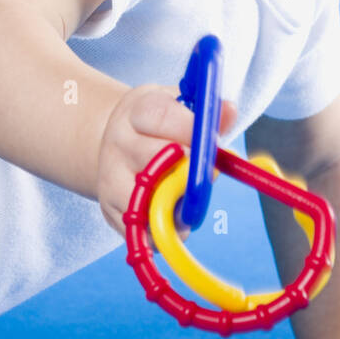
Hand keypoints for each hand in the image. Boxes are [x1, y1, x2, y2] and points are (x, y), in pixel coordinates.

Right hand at [96, 83, 237, 240]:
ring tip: (193, 200)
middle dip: (189, 171)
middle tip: (208, 173)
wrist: (114, 143)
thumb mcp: (179, 108)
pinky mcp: (110, 210)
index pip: (161, 118)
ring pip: (147, 200)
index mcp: (136, 111)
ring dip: (178, 205)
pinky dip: (165, 229)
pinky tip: (176, 215)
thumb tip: (229, 112)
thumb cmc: (158, 126)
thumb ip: (206, 113)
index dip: (190, 130)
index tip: (212, 142)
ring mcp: (110, 178)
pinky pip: (142, 230)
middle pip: (155, 160)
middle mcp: (118, 143)